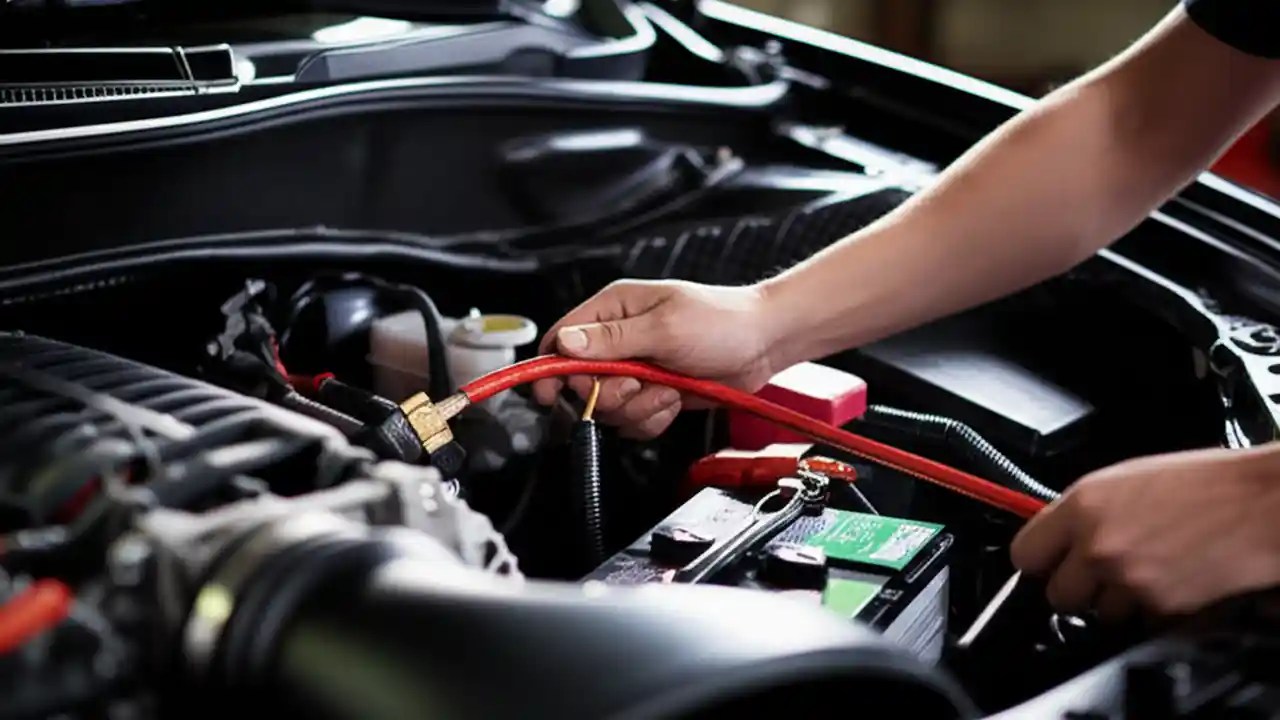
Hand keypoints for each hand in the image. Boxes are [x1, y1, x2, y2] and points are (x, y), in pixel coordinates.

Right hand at [532, 280, 781, 438]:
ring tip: (666, 389)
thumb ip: (612, 339)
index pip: (562, 339)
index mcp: (614, 311)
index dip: (551, 368)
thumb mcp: (663, 327)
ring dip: (638, 407)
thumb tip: (565, 343)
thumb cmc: (722, 321)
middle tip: (637, 383)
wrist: (764, 344)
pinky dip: (654, 418)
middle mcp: (620, 340)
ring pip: (609, 407)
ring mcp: (637, 370)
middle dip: (609, 393)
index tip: (552, 392)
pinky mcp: (654, 394)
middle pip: (582, 383)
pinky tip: (674, 400)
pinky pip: (634, 421)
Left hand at [1011, 445, 1279, 620]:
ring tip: (1150, 570)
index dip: (1040, 561)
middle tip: (1103, 572)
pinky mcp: (1162, 610)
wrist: (1260, 504)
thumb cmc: (1205, 484)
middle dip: (1078, 589)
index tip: (1049, 562)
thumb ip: (1081, 513)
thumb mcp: (1124, 480)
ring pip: (1100, 614)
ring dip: (1118, 601)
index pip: (1024, 554)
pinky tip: (1173, 582)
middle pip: (1058, 596)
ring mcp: (1129, 581)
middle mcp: (1098, 546)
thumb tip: (1055, 536)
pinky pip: (1141, 623)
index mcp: (1082, 506)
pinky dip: (1154, 611)